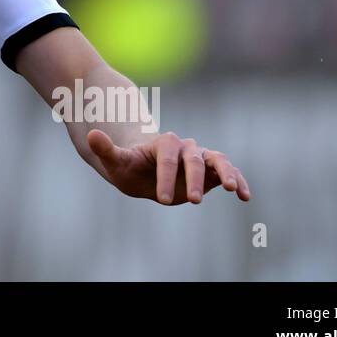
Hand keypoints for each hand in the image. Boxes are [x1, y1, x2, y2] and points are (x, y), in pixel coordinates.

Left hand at [87, 129, 250, 204]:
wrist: (145, 169)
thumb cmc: (129, 165)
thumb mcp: (116, 161)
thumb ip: (106, 149)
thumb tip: (91, 135)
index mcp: (164, 143)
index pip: (168, 159)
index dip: (165, 178)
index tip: (159, 200)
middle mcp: (186, 147)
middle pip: (193, 160)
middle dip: (194, 180)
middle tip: (192, 202)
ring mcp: (201, 157)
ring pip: (218, 161)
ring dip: (226, 174)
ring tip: (234, 190)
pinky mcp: (212, 170)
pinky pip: (229, 173)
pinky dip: (239, 181)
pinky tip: (245, 197)